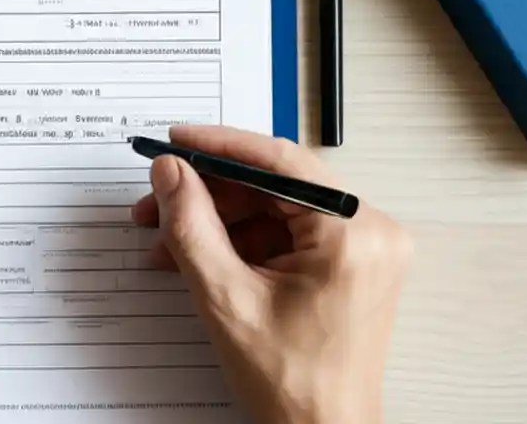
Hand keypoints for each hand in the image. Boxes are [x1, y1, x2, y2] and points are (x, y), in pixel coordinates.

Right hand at [132, 125, 411, 423]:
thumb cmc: (292, 385)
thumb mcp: (226, 298)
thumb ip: (192, 227)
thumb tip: (171, 173)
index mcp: (353, 235)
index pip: (279, 162)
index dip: (219, 146)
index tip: (175, 140)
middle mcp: (369, 232)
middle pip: (274, 184)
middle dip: (209, 193)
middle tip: (157, 200)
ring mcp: (362, 248)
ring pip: (275, 208)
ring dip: (219, 220)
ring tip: (167, 242)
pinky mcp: (349, 264)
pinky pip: (287, 232)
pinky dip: (242, 241)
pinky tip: (199, 257)